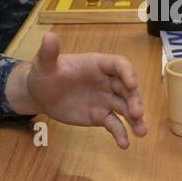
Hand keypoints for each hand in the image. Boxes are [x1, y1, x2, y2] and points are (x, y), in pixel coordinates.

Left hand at [7, 32, 147, 147]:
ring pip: (125, 108)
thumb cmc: (44, 74)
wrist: (40, 95)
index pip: (119, 65)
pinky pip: (114, 124)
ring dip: (135, 119)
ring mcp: (105, 100)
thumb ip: (49, 52)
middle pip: (127, 89)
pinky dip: (120, 134)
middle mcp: (107, 81)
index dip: (128, 73)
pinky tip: (124, 144)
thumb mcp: (44, 64)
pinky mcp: (100, 116)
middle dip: (134, 100)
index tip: (132, 85)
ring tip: (141, 132)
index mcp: (98, 64)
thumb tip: (48, 36)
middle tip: (137, 113)